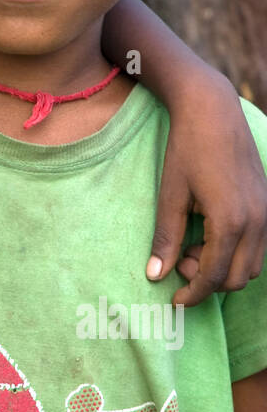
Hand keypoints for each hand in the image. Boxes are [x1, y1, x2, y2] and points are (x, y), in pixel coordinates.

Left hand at [151, 73, 266, 304]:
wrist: (212, 111)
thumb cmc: (187, 150)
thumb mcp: (170, 196)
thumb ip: (166, 238)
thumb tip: (155, 275)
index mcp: (231, 221)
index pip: (215, 277)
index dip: (193, 294)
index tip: (174, 301)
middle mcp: (257, 221)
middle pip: (238, 278)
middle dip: (208, 281)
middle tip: (180, 261)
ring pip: (253, 265)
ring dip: (224, 267)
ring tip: (193, 245)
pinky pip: (258, 245)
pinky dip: (235, 251)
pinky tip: (209, 233)